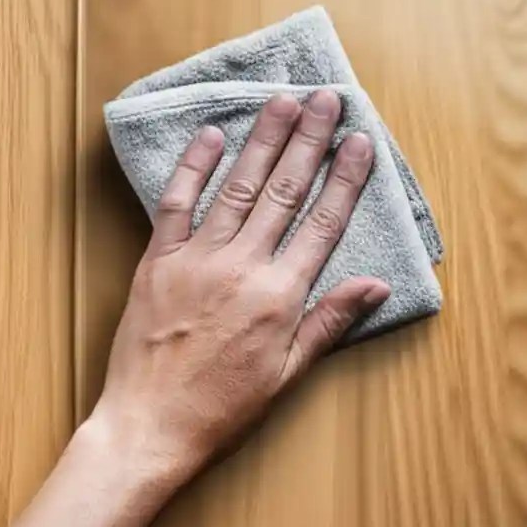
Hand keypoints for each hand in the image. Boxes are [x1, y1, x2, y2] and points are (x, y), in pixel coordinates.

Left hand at [5, 91, 387, 526]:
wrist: (150, 428)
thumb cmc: (223, 407)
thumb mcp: (289, 373)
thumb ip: (329, 320)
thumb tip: (376, 284)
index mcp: (281, 295)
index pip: (323, 222)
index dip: (345, 178)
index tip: (361, 141)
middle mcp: (243, 266)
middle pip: (285, 190)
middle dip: (310, 140)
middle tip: (327, 98)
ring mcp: (198, 259)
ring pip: (239, 186)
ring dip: (263, 139)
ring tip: (284, 101)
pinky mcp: (158, 261)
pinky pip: (178, 204)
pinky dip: (194, 167)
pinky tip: (211, 135)